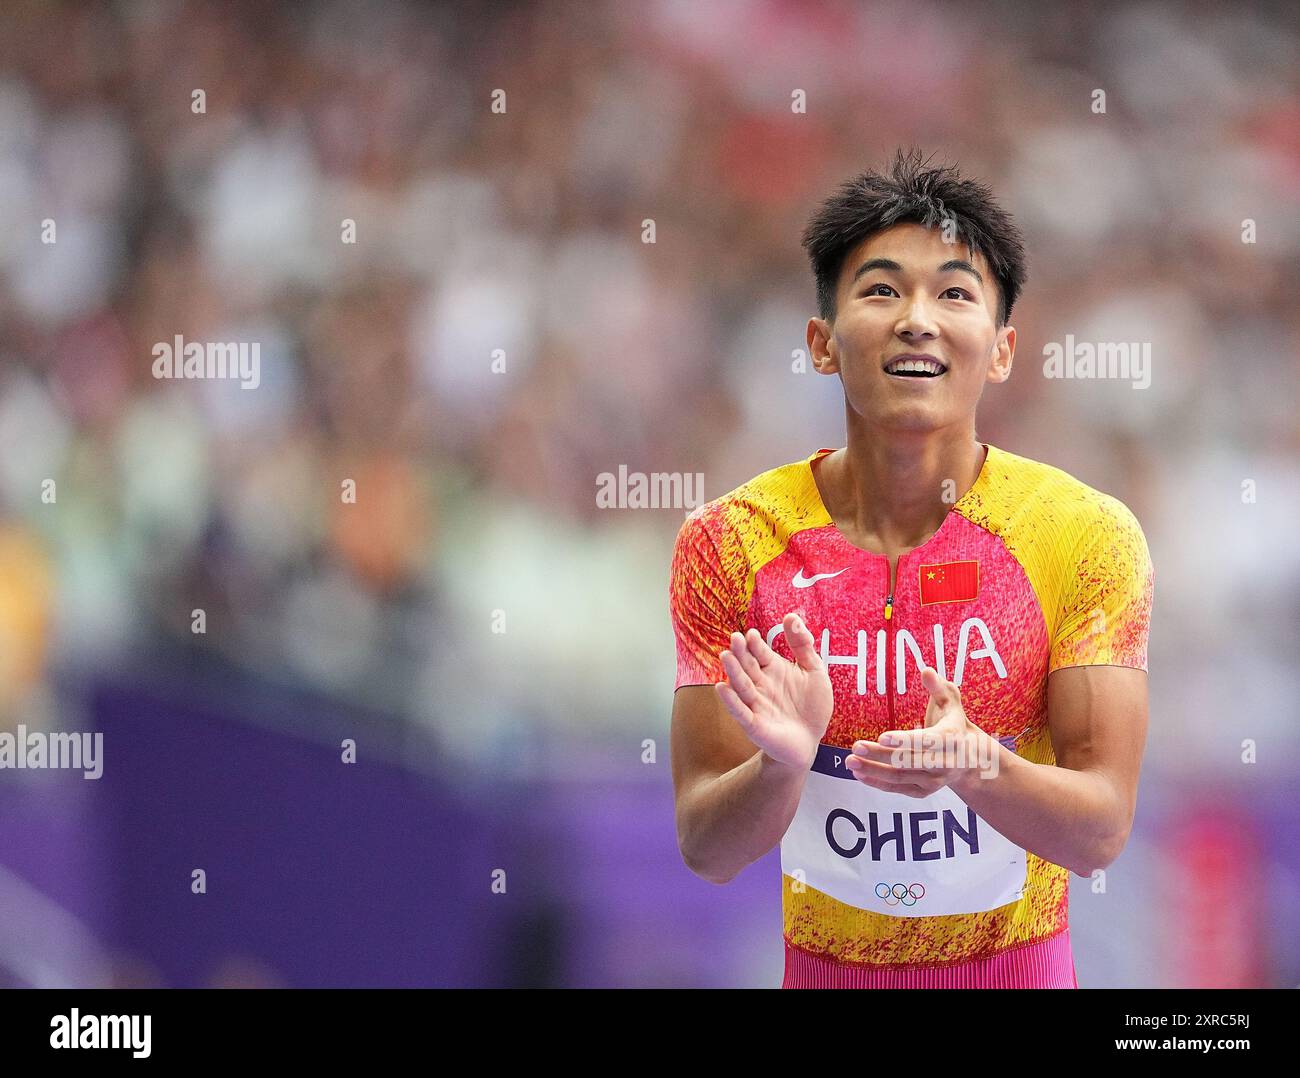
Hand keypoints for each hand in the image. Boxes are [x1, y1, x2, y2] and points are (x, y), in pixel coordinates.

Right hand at [714, 612, 832, 771]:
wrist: (811, 741)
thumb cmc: (812, 706)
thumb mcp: (814, 670)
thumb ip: (802, 644)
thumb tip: (790, 615)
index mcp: (772, 669)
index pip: (760, 652)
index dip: (756, 644)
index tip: (751, 634)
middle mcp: (760, 684)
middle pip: (747, 666)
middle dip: (741, 653)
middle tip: (735, 638)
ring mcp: (755, 704)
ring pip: (741, 686)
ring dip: (733, 672)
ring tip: (726, 656)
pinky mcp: (754, 724)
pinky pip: (740, 711)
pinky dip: (731, 701)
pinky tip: (721, 688)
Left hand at [844, 666, 995, 796]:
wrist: (971, 760)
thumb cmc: (954, 724)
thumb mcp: (951, 702)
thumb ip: (938, 687)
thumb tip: (926, 670)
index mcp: (952, 739)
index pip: (927, 741)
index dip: (905, 740)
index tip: (882, 736)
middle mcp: (944, 763)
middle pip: (909, 761)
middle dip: (881, 755)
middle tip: (856, 746)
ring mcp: (934, 780)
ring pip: (900, 777)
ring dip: (873, 770)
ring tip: (851, 761)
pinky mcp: (924, 791)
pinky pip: (898, 788)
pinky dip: (878, 783)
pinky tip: (859, 774)